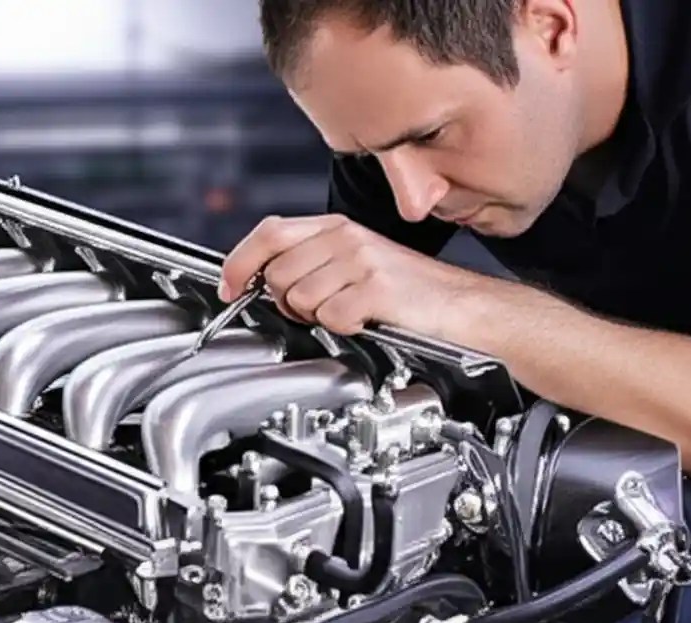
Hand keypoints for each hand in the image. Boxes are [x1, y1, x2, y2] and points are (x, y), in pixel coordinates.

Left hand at [218, 214, 486, 338]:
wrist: (460, 306)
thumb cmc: (408, 291)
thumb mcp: (354, 263)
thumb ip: (311, 263)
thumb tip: (264, 281)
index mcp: (336, 228)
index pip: (269, 233)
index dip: (240, 261)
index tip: (229, 286)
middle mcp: (346, 238)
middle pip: (277, 274)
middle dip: (286, 302)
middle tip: (315, 310)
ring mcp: (361, 260)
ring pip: (299, 298)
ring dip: (315, 317)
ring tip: (346, 312)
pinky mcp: (376, 287)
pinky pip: (330, 317)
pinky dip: (343, 328)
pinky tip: (364, 320)